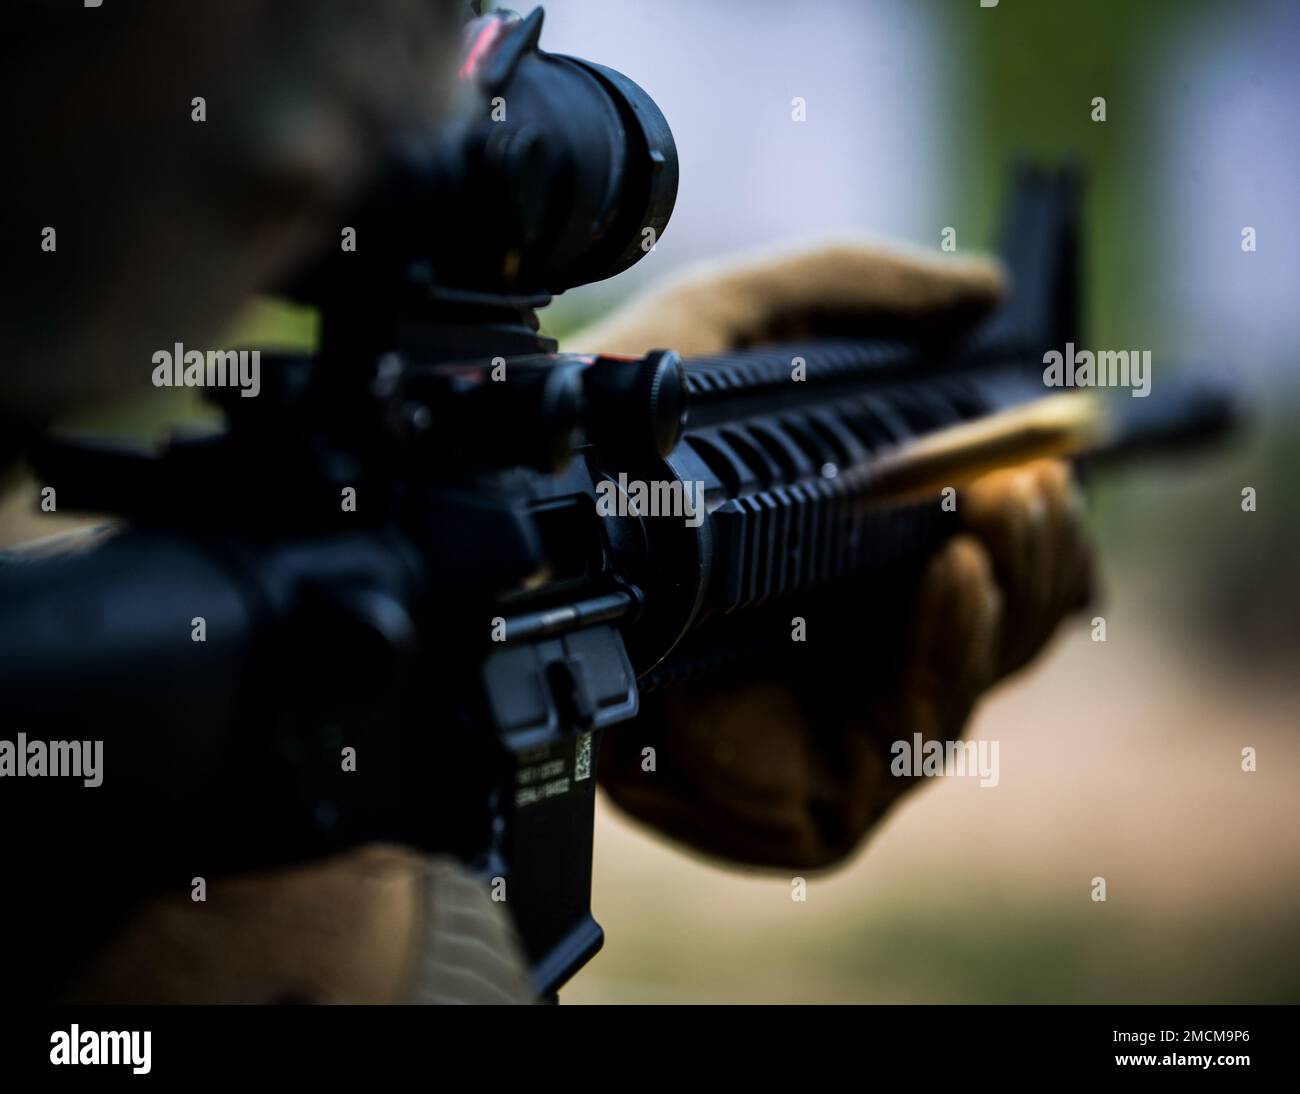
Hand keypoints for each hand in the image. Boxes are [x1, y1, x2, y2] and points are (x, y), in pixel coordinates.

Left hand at [572, 240, 1092, 869]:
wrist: (521, 537)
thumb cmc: (612, 438)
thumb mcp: (728, 325)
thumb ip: (852, 290)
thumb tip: (984, 293)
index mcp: (865, 559)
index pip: (1003, 561)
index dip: (1041, 516)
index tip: (1044, 450)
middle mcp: (863, 647)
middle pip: (1014, 625)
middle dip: (1039, 551)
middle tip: (1025, 481)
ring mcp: (844, 727)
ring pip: (984, 677)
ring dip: (1014, 595)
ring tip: (1003, 513)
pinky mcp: (816, 801)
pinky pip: (918, 737)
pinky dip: (951, 654)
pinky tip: (950, 580)